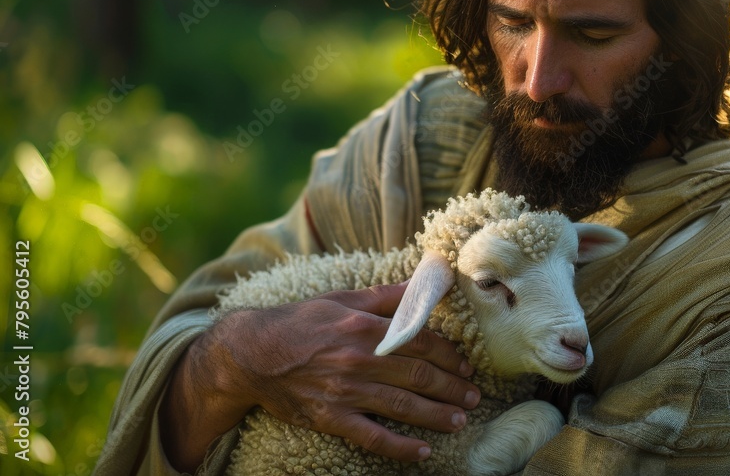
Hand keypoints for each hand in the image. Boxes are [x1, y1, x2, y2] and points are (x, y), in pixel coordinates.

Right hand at [160, 283, 479, 470]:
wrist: (251, 354)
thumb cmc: (301, 321)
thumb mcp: (343, 298)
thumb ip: (386, 295)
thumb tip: (424, 282)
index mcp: (363, 327)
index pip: (419, 342)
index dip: (447, 354)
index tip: (464, 364)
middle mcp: (358, 360)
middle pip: (417, 375)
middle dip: (451, 386)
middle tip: (473, 395)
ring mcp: (344, 391)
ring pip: (401, 406)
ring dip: (436, 414)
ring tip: (460, 419)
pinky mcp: (330, 417)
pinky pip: (371, 436)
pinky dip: (399, 447)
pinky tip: (421, 452)